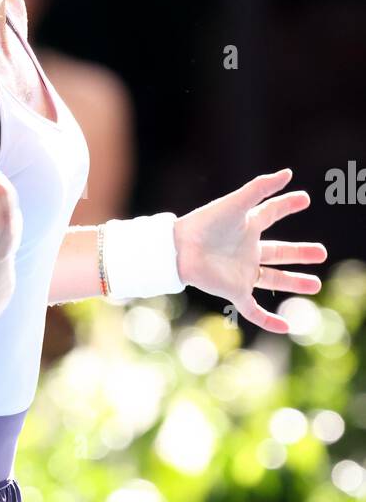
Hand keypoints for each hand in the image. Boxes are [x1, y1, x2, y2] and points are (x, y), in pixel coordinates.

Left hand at [173, 168, 327, 332]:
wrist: (179, 249)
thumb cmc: (205, 223)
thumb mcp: (237, 203)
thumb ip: (261, 188)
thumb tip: (288, 173)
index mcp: (246, 226)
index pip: (271, 213)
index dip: (287, 205)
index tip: (304, 198)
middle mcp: (246, 250)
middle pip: (279, 252)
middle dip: (300, 253)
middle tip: (322, 252)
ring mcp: (241, 272)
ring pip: (273, 279)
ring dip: (295, 281)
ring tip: (316, 284)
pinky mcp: (234, 290)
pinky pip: (254, 310)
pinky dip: (269, 320)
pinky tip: (286, 328)